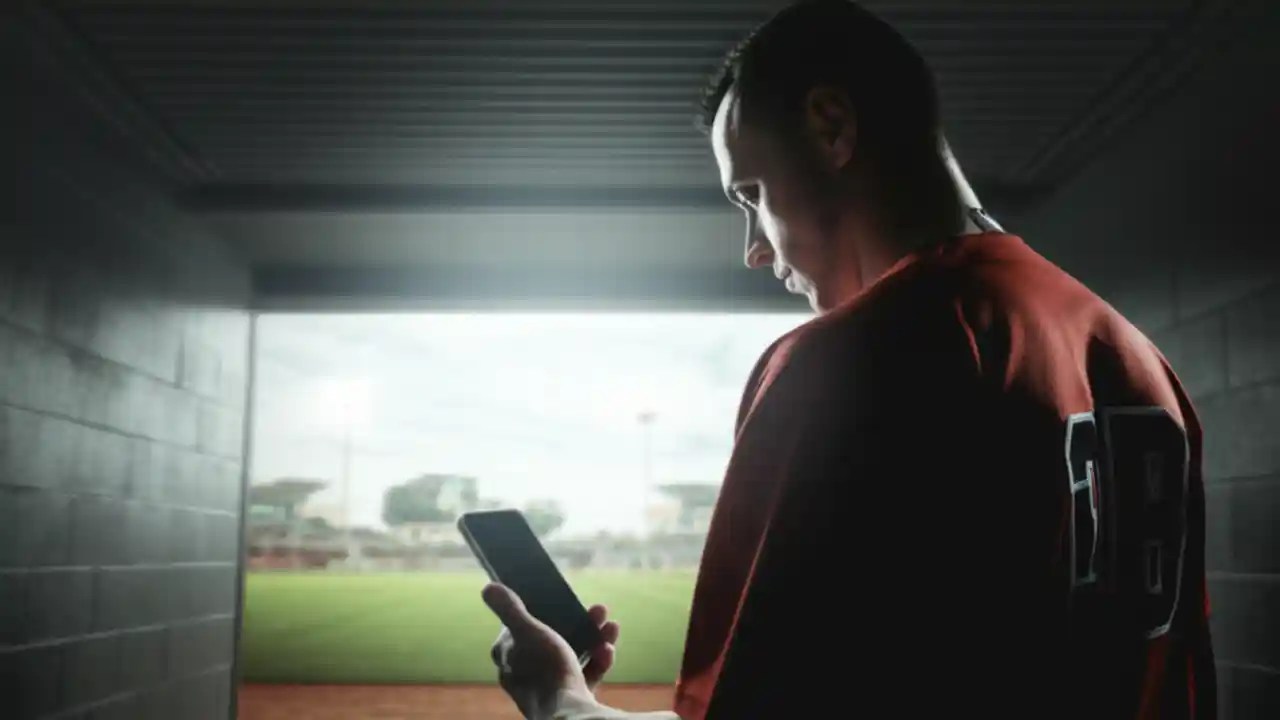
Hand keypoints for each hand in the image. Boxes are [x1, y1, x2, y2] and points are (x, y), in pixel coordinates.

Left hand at [484, 584, 620, 719]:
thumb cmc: (544, 670)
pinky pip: (586, 675)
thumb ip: (510, 609)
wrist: (567, 713)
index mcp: (509, 658)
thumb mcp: (528, 630)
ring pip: (573, 655)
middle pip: (552, 640)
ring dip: (594, 638)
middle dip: (578, 622)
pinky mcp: (569, 698)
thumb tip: (488, 587)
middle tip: (597, 609)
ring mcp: (548, 687)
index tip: (554, 602)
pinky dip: (599, 661)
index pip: (517, 630)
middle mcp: (526, 674)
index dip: (536, 614)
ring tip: (611, 626)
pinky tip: (609, 651)